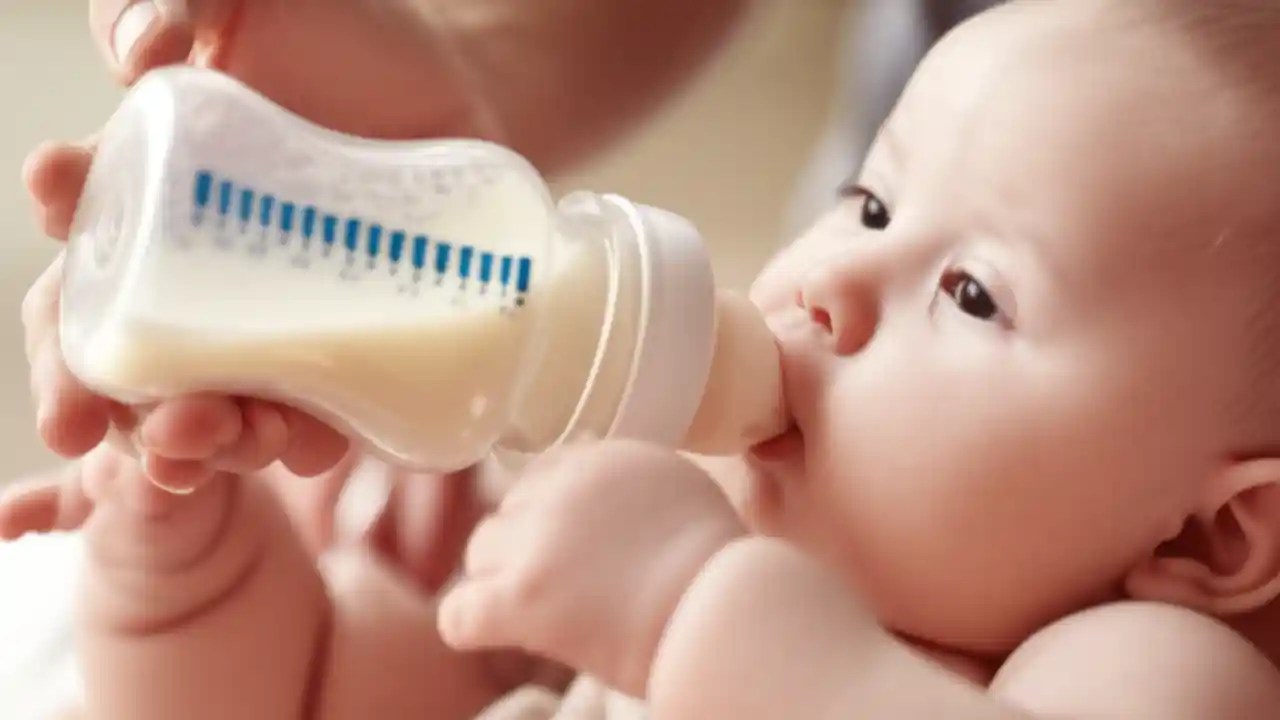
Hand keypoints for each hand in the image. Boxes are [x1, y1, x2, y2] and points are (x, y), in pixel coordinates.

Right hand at [21, 0, 492, 485]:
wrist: (468, 84)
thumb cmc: (351, 38)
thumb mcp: (250, 3)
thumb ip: (176, 1)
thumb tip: (136, 56)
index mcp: (149, 208)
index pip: (77, 278)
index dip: (54, 320)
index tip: (61, 327)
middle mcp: (200, 279)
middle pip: (133, 369)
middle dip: (115, 409)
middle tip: (121, 429)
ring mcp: (275, 322)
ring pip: (218, 404)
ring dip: (211, 438)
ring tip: (227, 438)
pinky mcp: (347, 344)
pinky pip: (317, 408)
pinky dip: (305, 434)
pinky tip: (307, 443)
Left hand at [438, 440, 746, 696]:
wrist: (728, 613)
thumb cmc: (717, 569)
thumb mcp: (676, 490)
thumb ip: (626, 478)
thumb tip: (590, 469)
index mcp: (603, 456)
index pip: (542, 474)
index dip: (551, 515)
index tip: (575, 549)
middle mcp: (565, 486)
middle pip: (510, 512)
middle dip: (528, 548)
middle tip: (567, 589)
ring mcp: (540, 538)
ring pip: (480, 552)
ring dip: (504, 582)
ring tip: (548, 615)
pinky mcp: (524, 594)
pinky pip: (459, 610)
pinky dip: (471, 625)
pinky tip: (497, 634)